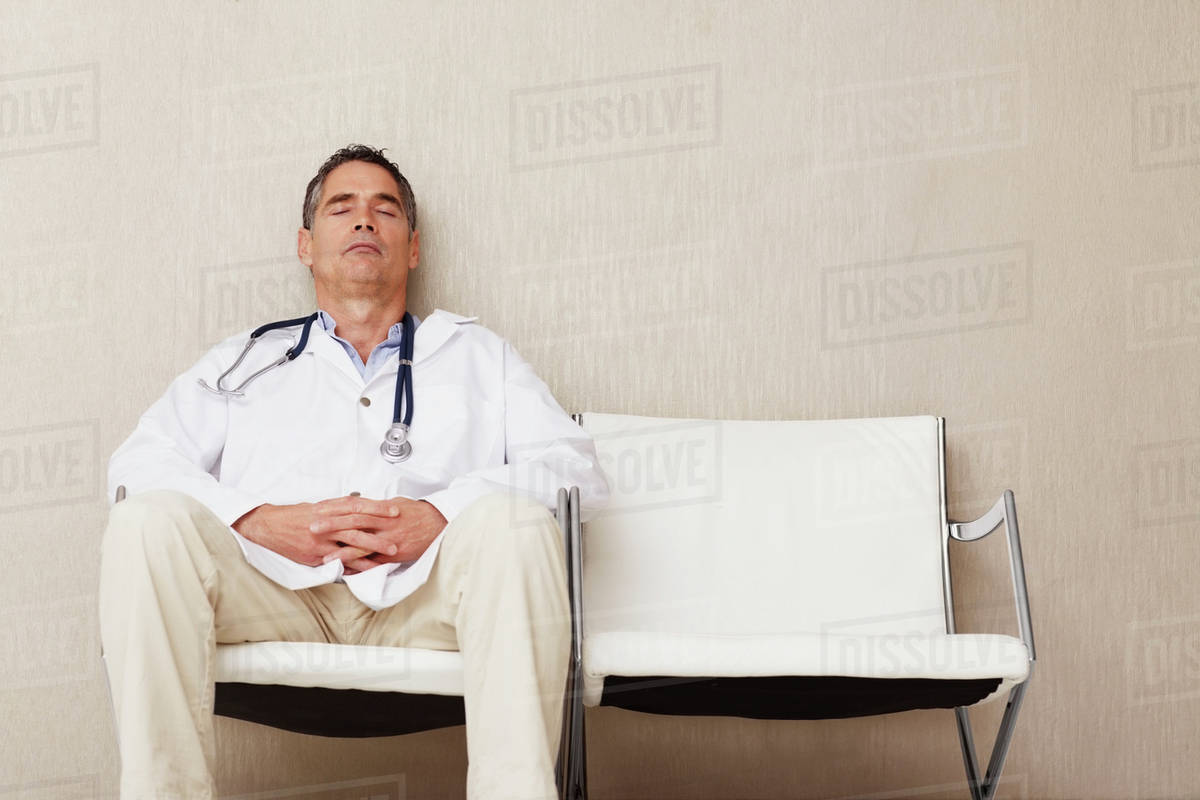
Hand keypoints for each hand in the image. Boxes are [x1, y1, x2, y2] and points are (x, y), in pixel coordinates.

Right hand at [232, 497, 402, 570]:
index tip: (394, 509)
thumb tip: (360, 508)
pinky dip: (354, 565)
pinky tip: (367, 569)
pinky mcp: (314, 556)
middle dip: (379, 529)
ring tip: (388, 553)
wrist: (269, 526)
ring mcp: (320, 540)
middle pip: (357, 523)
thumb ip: (338, 509)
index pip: (356, 505)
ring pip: (350, 544)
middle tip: (398, 532)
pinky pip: (338, 561)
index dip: (377, 507)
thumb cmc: (295, 516)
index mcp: (327, 507)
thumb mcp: (317, 506)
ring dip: (372, 549)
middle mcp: (324, 522)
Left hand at [310, 497, 447, 572]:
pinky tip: (346, 572)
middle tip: (312, 526)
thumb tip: (359, 505)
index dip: (335, 507)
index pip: (354, 505)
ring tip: (324, 555)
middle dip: (332, 525)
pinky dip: (359, 567)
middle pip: (354, 522)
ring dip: (342, 550)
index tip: (319, 508)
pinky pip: (374, 561)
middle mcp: (384, 522)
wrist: (439, 525)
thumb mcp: (395, 503)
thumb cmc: (417, 513)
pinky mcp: (394, 554)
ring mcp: (389, 539)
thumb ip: (375, 507)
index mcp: (382, 508)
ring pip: (363, 544)